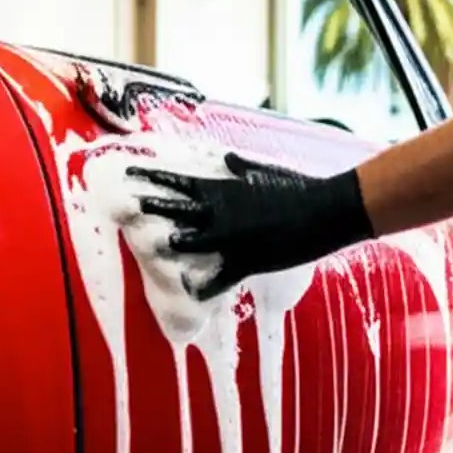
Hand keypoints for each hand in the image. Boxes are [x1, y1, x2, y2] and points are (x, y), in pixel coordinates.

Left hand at [126, 152, 373, 299]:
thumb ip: (240, 167)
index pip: (178, 181)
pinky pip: (217, 280)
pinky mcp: (245, 263)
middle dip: (151, 207)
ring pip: (189, 244)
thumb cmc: (295, 186)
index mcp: (222, 190)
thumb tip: (227, 159)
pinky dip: (203, 288)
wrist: (324, 211)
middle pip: (175, 210)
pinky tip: (189, 293)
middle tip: (128, 206)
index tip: (130, 172)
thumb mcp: (263, 171)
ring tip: (154, 247)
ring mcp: (230, 240)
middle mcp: (219, 214)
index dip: (152, 177)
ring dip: (171, 246)